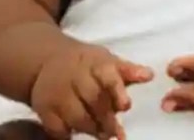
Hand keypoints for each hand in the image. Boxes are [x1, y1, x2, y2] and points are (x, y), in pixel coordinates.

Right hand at [31, 43, 153, 139]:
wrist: (47, 61)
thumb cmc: (86, 64)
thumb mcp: (107, 61)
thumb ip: (127, 71)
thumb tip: (150, 75)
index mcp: (93, 62)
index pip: (107, 75)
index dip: (117, 91)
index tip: (125, 105)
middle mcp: (73, 75)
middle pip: (93, 99)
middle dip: (107, 118)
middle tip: (118, 133)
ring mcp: (56, 92)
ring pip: (76, 116)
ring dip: (92, 129)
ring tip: (104, 135)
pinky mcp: (43, 107)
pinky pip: (57, 127)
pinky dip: (69, 134)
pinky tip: (79, 134)